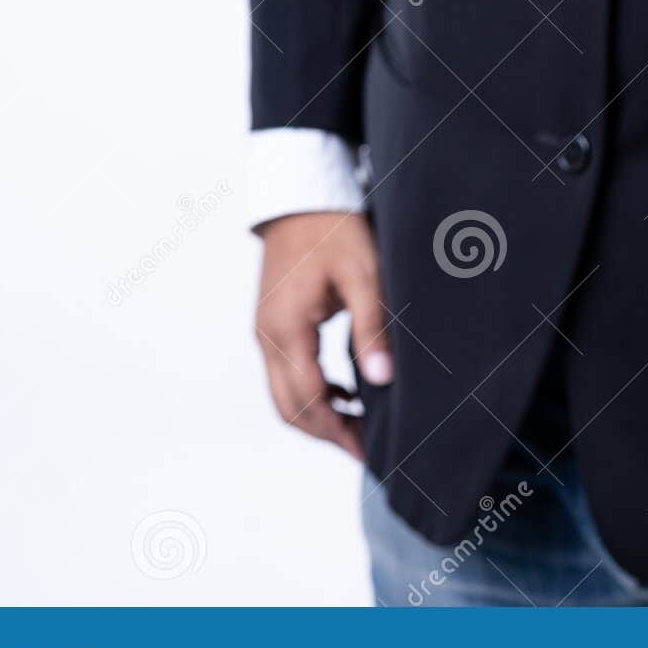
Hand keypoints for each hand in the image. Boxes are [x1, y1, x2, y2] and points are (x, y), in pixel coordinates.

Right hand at [255, 211, 391, 458]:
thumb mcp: (365, 275)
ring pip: (283, 394)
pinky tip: (346, 391)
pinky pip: (284, 373)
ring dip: (318, 415)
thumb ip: (372, 327)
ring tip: (360, 424)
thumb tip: (383, 379)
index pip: (310, 399)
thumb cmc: (335, 231)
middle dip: (327, 433)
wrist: (300, 198)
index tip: (369, 449)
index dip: (339, 430)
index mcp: (287, 328)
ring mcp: (264, 331)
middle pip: (290, 407)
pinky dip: (311, 392)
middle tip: (367, 447)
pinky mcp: (270, 324)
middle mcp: (267, 336)